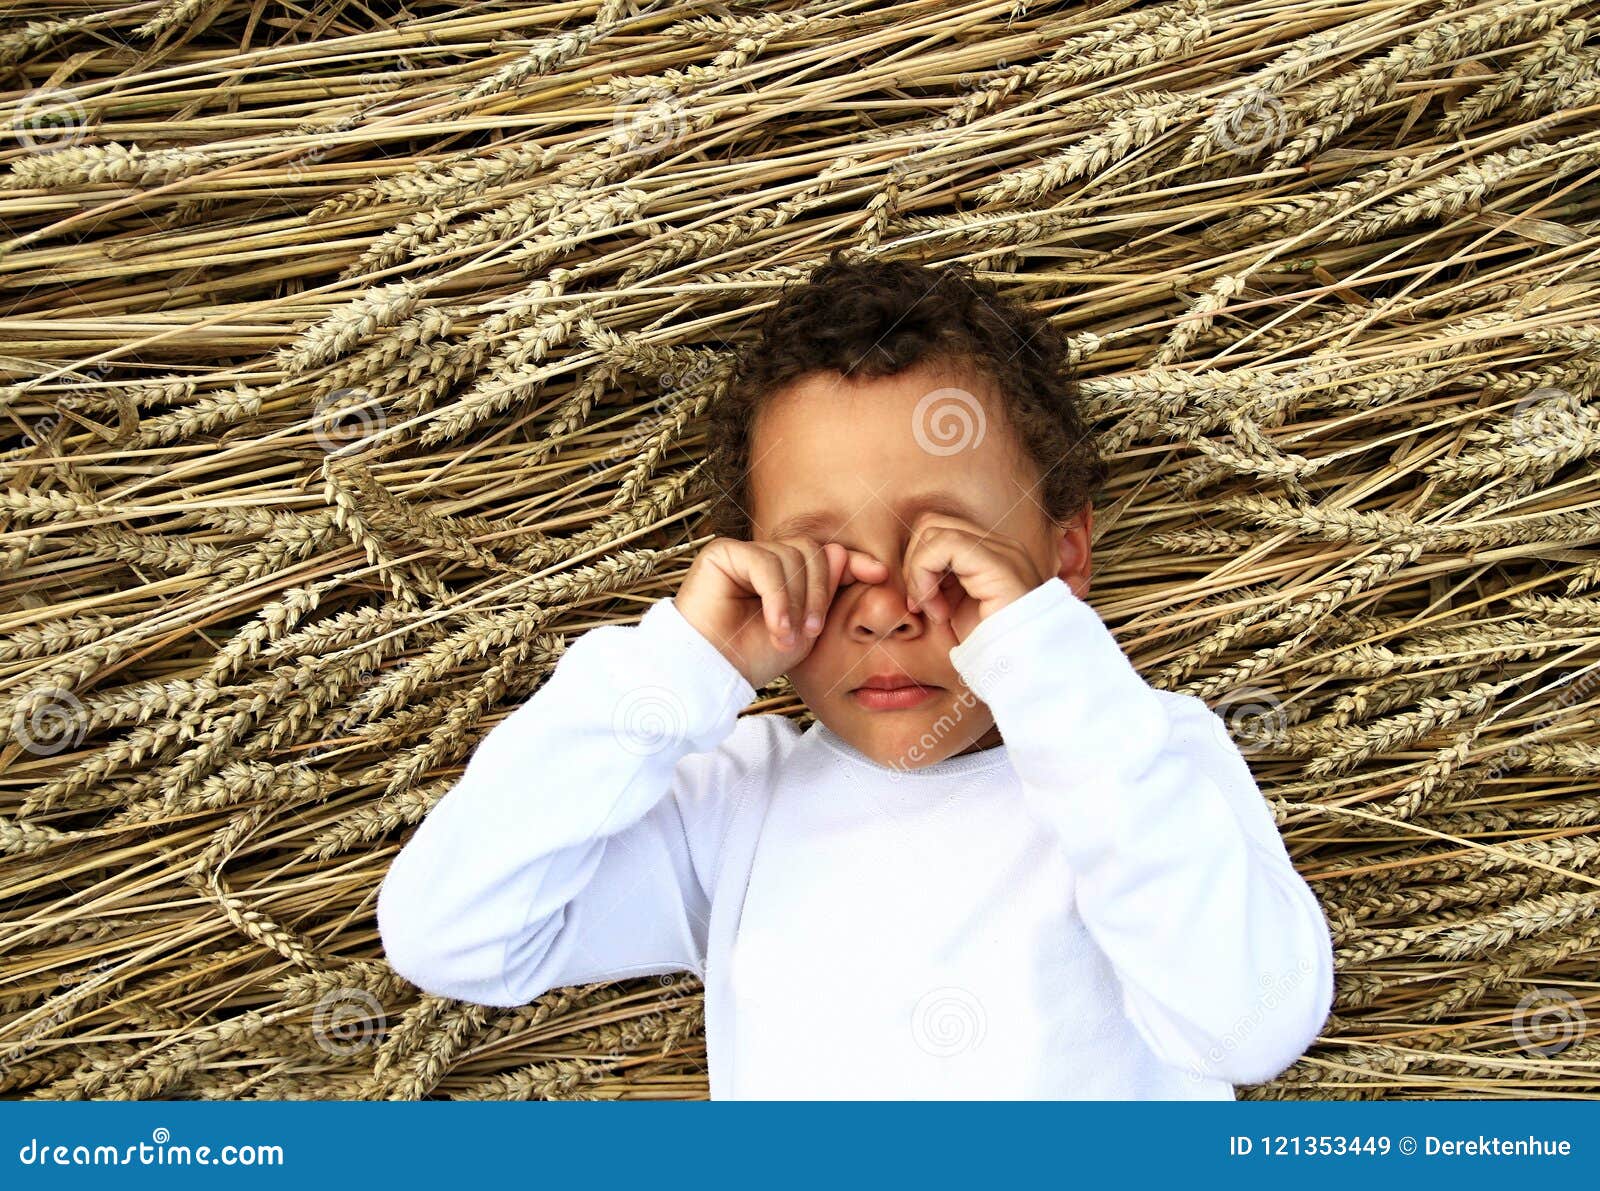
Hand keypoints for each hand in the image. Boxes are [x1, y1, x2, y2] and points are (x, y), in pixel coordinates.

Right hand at [674, 534, 888, 687]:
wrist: (713, 672)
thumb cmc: (756, 656)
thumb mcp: (806, 629)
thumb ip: (825, 593)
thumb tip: (841, 553)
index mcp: (788, 574)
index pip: (826, 555)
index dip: (853, 562)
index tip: (879, 575)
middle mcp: (766, 557)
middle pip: (812, 551)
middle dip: (820, 592)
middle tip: (812, 630)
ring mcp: (744, 553)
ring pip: (791, 557)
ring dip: (796, 601)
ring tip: (787, 636)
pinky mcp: (722, 553)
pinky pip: (764, 563)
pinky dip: (777, 597)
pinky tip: (776, 626)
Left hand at [902, 511, 1052, 644]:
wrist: (1026, 674)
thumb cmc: (991, 651)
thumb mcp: (956, 613)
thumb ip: (938, 588)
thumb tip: (905, 573)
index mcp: (992, 555)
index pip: (939, 532)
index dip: (919, 565)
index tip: (922, 606)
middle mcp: (1001, 546)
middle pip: (932, 524)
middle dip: (914, 565)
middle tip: (923, 607)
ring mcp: (1003, 551)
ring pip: (932, 530)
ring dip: (919, 575)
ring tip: (935, 612)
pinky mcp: (998, 564)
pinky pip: (941, 545)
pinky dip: (925, 577)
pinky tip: (939, 612)